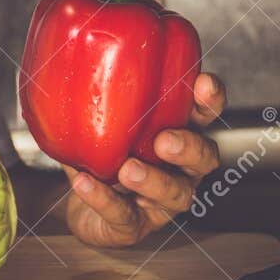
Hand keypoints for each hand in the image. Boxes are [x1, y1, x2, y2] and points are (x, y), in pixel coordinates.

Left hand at [64, 73, 225, 247]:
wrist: (81, 204)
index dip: (211, 101)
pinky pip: (124, 215)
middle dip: (190, 148)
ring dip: (153, 180)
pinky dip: (104, 199)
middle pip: (204, 158)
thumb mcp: (103, 121)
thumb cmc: (103, 155)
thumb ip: (100, 95)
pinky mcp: (134, 225)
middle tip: (165, 140)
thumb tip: (68, 54)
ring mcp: (161, 201)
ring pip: (175, 194)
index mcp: (179, 133)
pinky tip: (85, 184)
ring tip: (127, 169)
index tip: (203, 83)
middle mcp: (181, 169)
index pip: (206, 114)